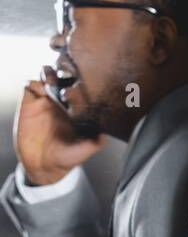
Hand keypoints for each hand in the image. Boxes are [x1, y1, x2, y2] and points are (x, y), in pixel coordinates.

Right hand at [13, 71, 106, 185]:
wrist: (44, 166)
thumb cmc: (68, 156)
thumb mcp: (87, 149)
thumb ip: (98, 140)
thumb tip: (109, 133)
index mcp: (77, 106)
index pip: (81, 84)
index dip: (82, 78)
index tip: (83, 78)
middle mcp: (62, 100)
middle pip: (64, 74)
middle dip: (65, 69)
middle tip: (67, 76)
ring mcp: (46, 100)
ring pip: (47, 75)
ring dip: (49, 74)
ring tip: (52, 82)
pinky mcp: (30, 104)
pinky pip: (29, 86)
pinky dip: (34, 84)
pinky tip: (40, 91)